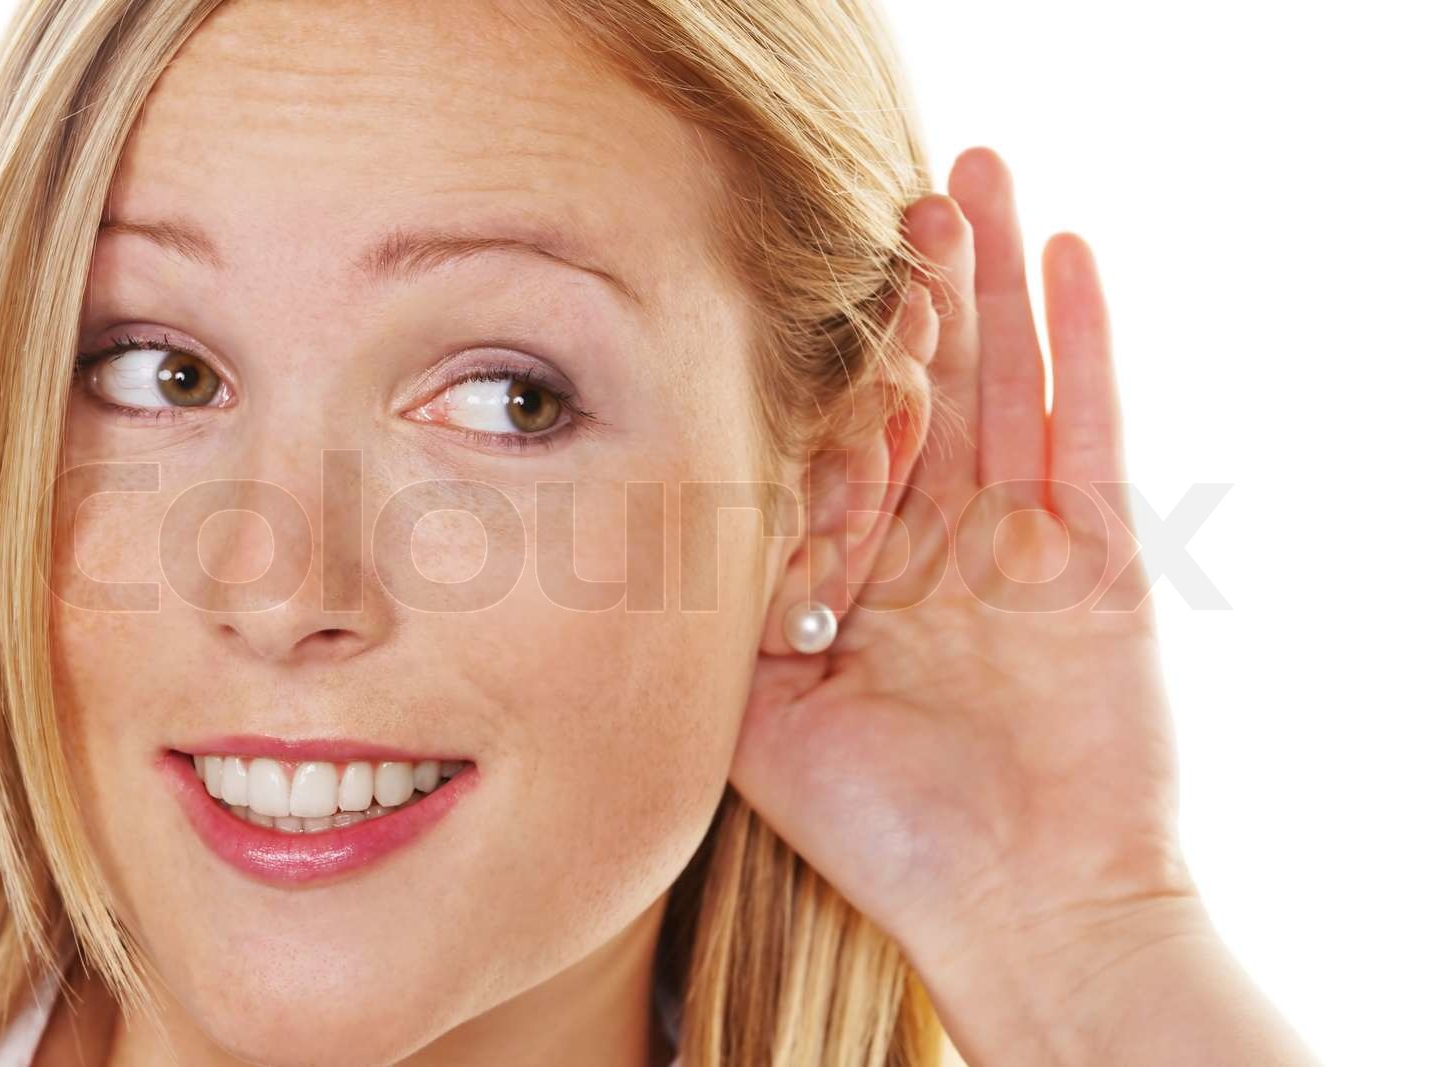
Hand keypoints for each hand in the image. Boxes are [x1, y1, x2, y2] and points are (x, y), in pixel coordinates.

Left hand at [730, 146, 1196, 1056]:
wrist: (1021, 904)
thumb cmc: (887, 831)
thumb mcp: (766, 720)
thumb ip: (729, 622)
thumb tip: (678, 527)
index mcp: (863, 578)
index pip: (841, 446)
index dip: (830, 376)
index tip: (804, 292)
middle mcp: (942, 547)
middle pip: (929, 391)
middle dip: (912, 296)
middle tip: (892, 199)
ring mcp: (1025, 545)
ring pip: (1006, 385)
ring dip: (990, 283)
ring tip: (970, 178)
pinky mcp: (1102, 557)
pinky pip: (1092, 429)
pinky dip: (1084, 343)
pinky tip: (1066, 254)